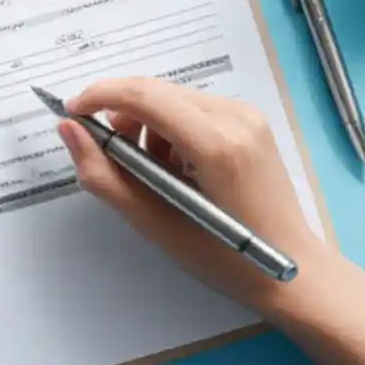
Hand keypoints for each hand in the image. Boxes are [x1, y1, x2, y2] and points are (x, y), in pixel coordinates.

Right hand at [59, 78, 334, 318]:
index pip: (145, 96)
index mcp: (216, 144)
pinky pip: (194, 109)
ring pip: (173, 99)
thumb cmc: (225, 259)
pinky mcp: (251, 122)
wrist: (294, 273)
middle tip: (110, 156)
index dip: (99, 97)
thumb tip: (70, 130)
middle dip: (121, 114)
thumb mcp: (153, 224)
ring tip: (153, 173)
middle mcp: (235, 117)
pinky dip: (172, 130)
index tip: (71, 114)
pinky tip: (178, 169)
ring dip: (148, 126)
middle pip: (156, 91)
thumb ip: (103, 175)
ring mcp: (247, 116)